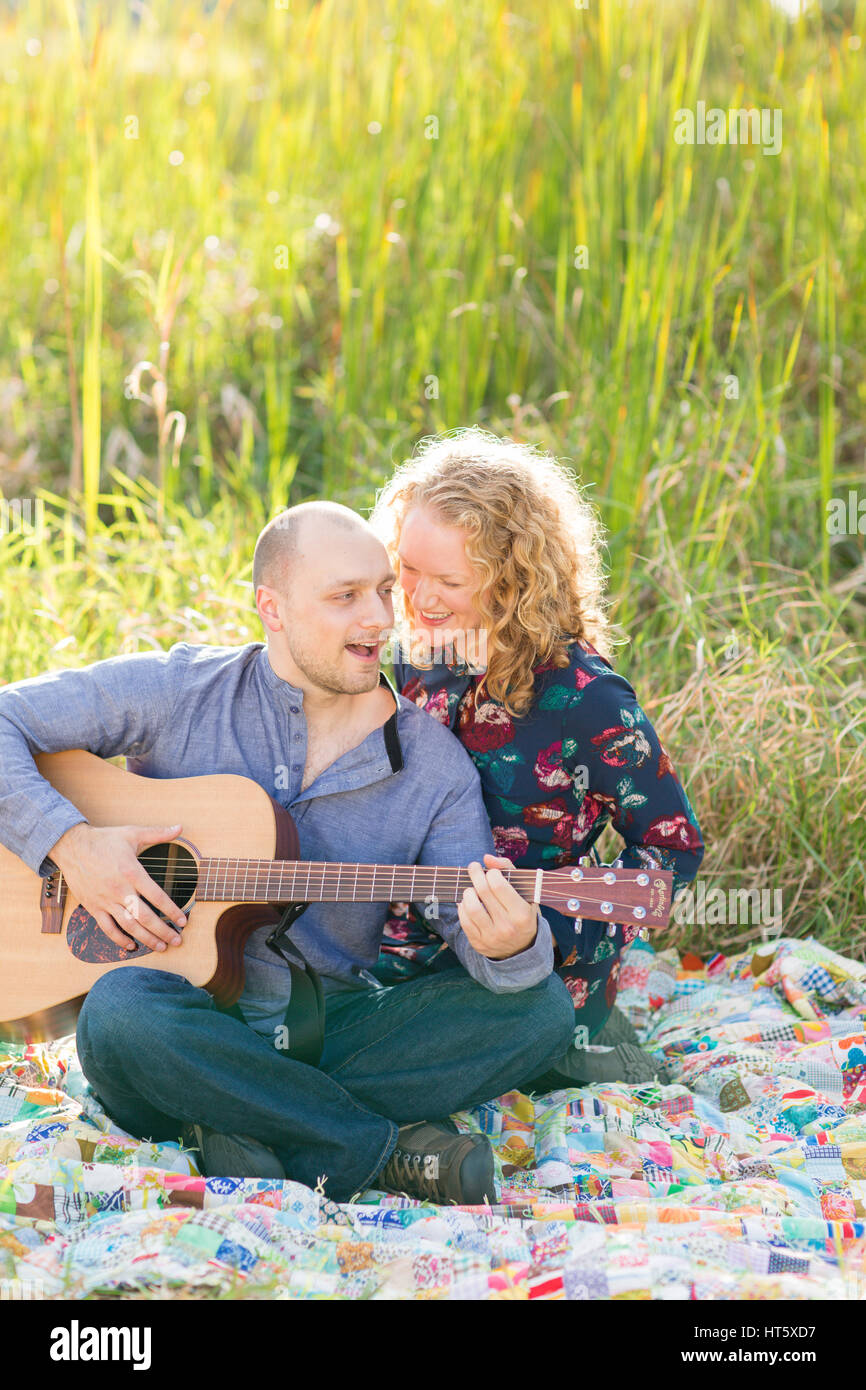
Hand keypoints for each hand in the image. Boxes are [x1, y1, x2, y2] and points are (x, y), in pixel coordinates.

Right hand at [50, 822, 188, 952]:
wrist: (72, 846)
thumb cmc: (104, 840)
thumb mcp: (132, 833)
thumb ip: (158, 833)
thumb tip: (180, 827)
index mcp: (132, 873)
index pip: (157, 897)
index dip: (172, 911)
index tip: (183, 921)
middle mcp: (120, 890)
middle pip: (145, 917)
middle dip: (163, 931)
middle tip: (177, 940)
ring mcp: (106, 901)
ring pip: (128, 926)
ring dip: (146, 939)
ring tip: (160, 946)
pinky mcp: (93, 907)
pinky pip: (107, 928)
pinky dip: (119, 940)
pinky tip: (131, 946)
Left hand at [457, 853, 537, 959]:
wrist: (521, 950)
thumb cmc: (523, 914)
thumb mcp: (526, 894)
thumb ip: (509, 871)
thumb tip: (487, 858)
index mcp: (521, 914)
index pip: (498, 885)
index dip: (491, 873)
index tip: (491, 872)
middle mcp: (507, 927)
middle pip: (483, 892)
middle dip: (475, 874)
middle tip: (473, 867)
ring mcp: (491, 937)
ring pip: (471, 907)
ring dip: (467, 892)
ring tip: (471, 888)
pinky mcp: (478, 943)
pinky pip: (464, 920)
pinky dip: (462, 907)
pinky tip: (467, 902)